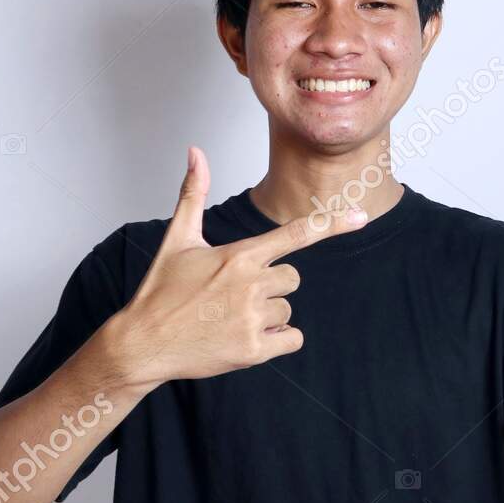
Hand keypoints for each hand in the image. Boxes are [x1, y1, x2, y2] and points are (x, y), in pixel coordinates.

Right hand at [111, 146, 366, 386]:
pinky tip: (244, 337)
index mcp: (238, 255)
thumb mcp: (178, 239)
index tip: (361, 216)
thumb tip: (195, 151)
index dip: (331, 224)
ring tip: (229, 317)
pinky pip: (291, 338)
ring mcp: (252, 318)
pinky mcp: (253, 350)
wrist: (143, 343)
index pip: (295, 234)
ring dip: (267, 314)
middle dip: (271, 285)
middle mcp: (249, 285)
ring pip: (287, 309)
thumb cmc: (160, 291)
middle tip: (233, 294)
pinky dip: (277, 339)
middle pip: (292, 278)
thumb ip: (193, 193)